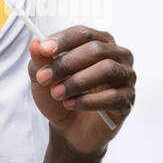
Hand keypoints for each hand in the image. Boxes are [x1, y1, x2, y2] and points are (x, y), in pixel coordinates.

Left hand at [28, 25, 134, 155]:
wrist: (69, 128)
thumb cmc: (61, 95)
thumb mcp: (43, 77)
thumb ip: (40, 60)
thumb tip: (36, 44)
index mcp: (98, 42)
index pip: (83, 34)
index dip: (64, 40)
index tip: (44, 49)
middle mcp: (117, 56)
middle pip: (96, 50)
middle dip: (67, 64)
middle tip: (45, 78)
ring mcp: (125, 78)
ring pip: (107, 70)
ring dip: (78, 82)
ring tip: (57, 93)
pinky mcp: (127, 100)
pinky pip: (113, 96)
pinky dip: (88, 101)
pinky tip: (71, 104)